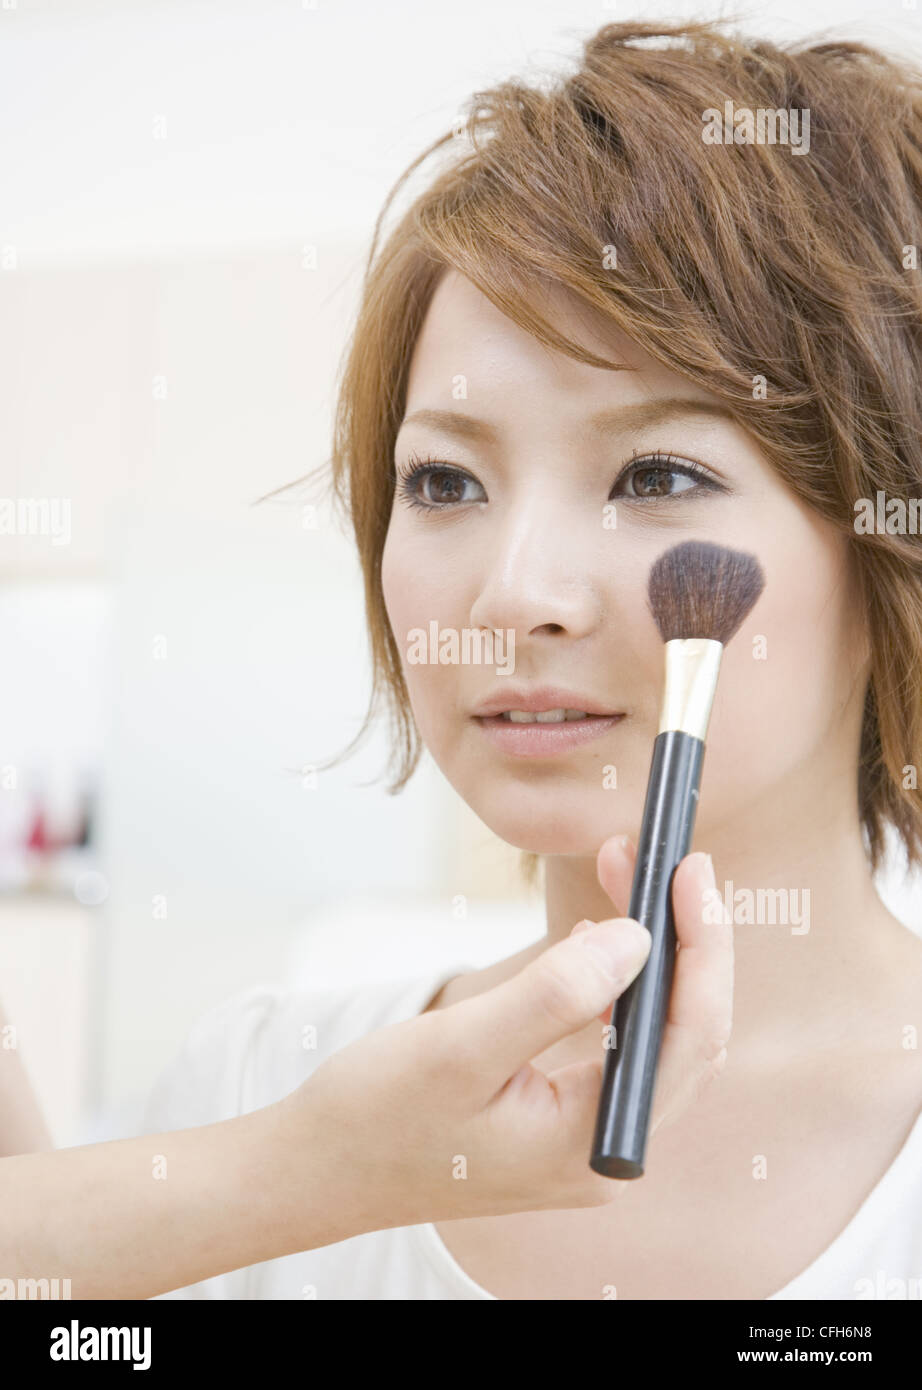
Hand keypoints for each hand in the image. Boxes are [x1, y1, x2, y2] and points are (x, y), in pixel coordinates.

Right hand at [271, 837, 732, 1240]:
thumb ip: (552, 995)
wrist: (319, 1170)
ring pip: (653, 1032)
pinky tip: (595, 934)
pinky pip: (616, 1041)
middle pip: (684, 1032)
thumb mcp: (460, 1047)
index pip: (687, 1036)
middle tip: (663, 858)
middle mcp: (607, 1150)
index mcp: (593, 1146)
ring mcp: (587, 1138)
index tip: (688, 870)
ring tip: (625, 873)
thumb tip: (636, 938)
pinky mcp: (564, 1118)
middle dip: (681, 939)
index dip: (702, 948)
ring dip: (650, 953)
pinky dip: (615, 980)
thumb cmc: (377, 1117)